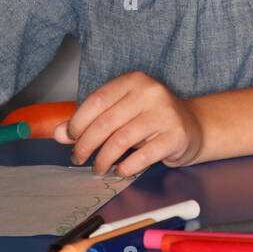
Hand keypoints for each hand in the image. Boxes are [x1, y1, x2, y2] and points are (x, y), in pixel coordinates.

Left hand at [55, 71, 202, 176]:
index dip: (77, 122)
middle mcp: (151, 93)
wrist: (194, 126)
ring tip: (97, 168)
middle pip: (106, 122)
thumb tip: (58, 133)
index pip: (96, 100)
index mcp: (134, 81)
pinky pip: (142, 156)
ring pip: (121, 141)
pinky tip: (119, 171)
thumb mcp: (121, 113)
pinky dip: (125, 167)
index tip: (68, 138)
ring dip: (103, 159)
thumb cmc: (152, 118)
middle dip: (86, 145)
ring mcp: (165, 114)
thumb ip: (91, 120)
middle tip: (78, 159)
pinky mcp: (175, 136)